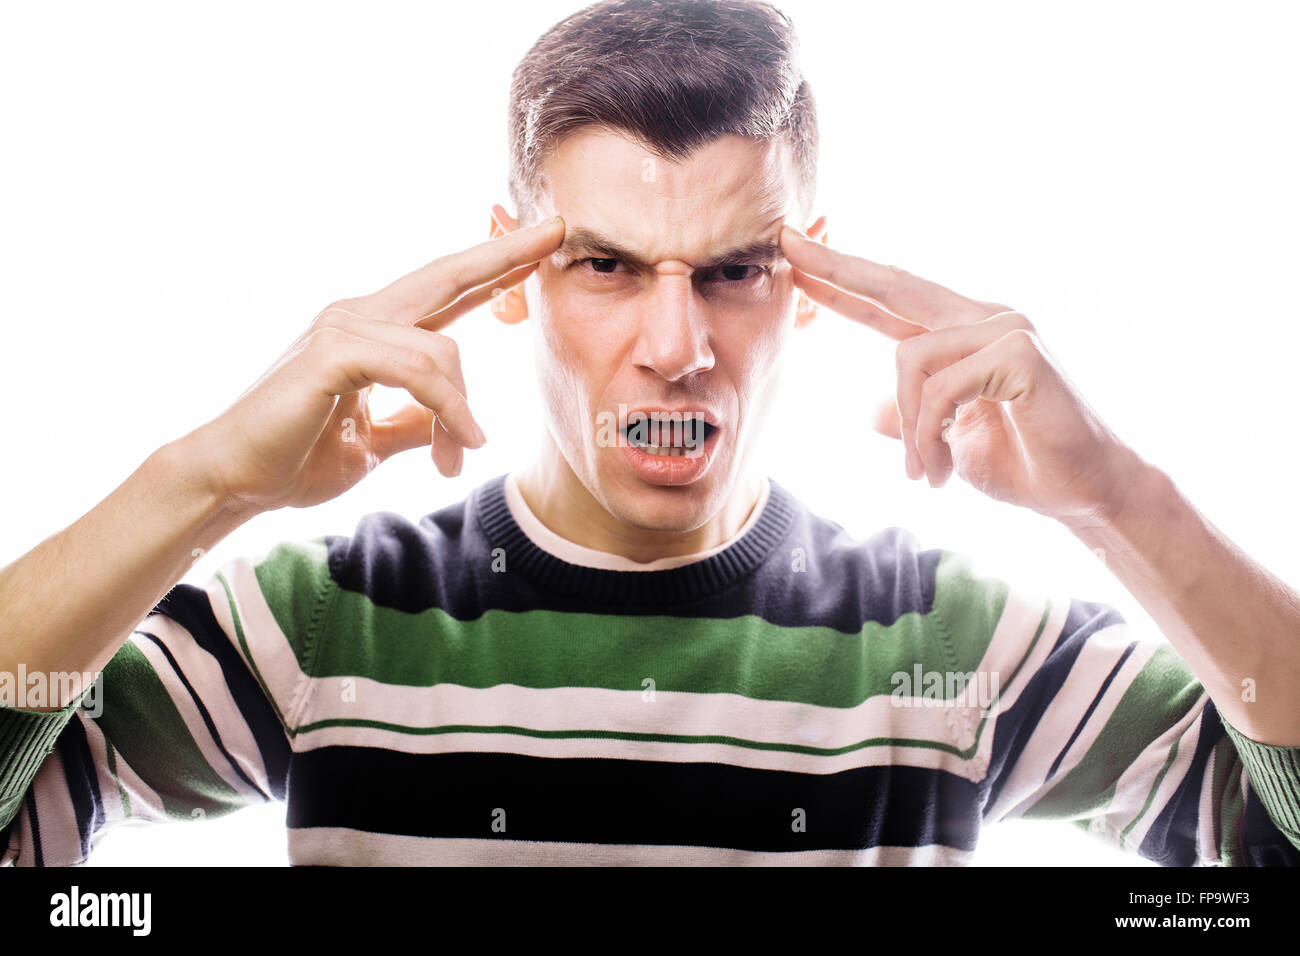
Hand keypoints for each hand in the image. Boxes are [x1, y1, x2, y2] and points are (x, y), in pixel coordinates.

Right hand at [184, 216, 564, 512]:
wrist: (232, 481)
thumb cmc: (294, 459)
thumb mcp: (375, 444)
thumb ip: (414, 424)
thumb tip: (450, 426)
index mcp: (371, 331)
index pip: (445, 291)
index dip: (492, 268)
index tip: (540, 247)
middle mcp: (358, 316)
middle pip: (446, 275)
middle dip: (503, 252)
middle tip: (558, 229)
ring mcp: (341, 328)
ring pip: (441, 350)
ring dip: (461, 412)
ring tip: (458, 457)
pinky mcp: (330, 354)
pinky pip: (414, 369)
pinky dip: (446, 407)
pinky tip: (457, 445)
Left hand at [780, 223, 1137, 526]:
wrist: (1084, 492)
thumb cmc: (1022, 464)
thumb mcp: (946, 443)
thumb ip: (910, 421)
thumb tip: (870, 413)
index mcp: (964, 333)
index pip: (893, 300)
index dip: (843, 281)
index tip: (796, 258)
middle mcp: (985, 318)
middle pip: (895, 285)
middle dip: (837, 268)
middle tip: (787, 246)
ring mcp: (1006, 329)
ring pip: (909, 360)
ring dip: (908, 430)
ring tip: (925, 475)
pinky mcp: (1022, 352)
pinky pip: (941, 388)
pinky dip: (930, 435)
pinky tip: (945, 470)